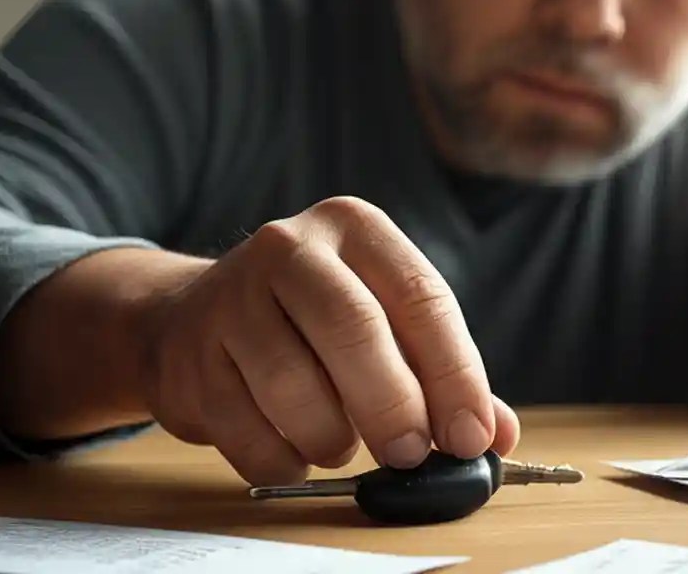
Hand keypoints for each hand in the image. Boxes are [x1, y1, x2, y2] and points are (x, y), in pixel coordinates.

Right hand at [129, 196, 519, 484]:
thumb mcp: (386, 323)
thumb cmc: (313, 324)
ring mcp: (231, 297)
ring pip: (294, 384)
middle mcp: (290, 247)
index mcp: (354, 228)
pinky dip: (283, 459)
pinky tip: (294, 452)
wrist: (193, 320)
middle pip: (355, 330)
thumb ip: (441, 374)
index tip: (472, 436)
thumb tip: (496, 437)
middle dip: (393, 406)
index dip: (455, 376)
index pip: (423, 298)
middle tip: (412, 454)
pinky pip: (246, 429)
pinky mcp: (191, 355)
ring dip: (333, 437)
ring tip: (342, 445)